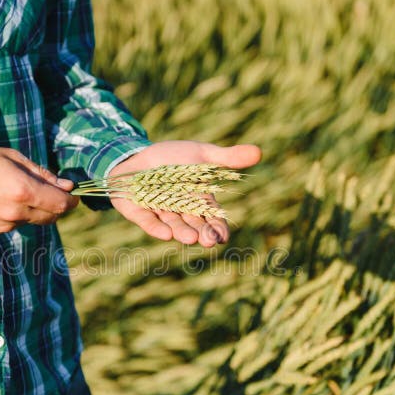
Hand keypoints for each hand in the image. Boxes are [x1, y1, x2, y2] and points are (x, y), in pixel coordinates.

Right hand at [0, 144, 77, 233]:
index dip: (72, 199)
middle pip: (52, 216)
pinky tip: (3, 197)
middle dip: (58, 204)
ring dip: (37, 208)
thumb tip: (64, 185)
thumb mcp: (9, 157)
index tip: (72, 191)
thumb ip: (40, 172)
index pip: (62, 204)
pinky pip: (17, 223)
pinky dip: (20, 213)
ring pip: (35, 220)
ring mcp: (5, 225)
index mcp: (23, 191)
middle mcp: (17, 213)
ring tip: (20, 188)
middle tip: (52, 189)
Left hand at [109, 141, 260, 246]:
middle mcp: (180, 210)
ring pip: (172, 224)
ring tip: (190, 238)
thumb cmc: (172, 157)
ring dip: (181, 231)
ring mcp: (158, 212)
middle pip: (193, 223)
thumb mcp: (201, 154)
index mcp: (198, 200)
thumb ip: (227, 158)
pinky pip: (148, 221)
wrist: (136, 155)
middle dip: (201, 232)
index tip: (223, 237)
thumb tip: (259, 152)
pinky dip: (156, 227)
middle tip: (209, 241)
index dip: (217, 227)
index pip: (211, 216)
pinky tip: (165, 234)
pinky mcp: (138, 212)